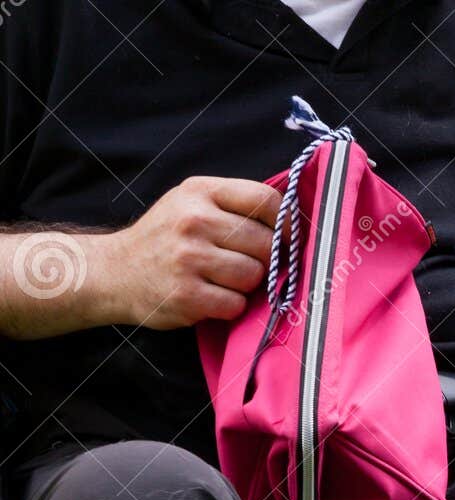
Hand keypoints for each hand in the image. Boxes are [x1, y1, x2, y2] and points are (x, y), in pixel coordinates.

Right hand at [94, 176, 281, 329]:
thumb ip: (235, 207)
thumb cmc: (166, 239)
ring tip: (222, 280)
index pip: (265, 199)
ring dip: (246, 285)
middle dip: (265, 259)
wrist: (115, 271)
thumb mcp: (192, 204)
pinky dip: (230, 306)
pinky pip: (236, 304)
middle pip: (266, 243)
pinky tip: (210, 297)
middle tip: (245, 264)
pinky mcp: (187, 294)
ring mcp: (189, 258)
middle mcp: (194, 220)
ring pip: (254, 275)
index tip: (287, 238)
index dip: (287, 223)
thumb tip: (292, 224)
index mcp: (200, 192)